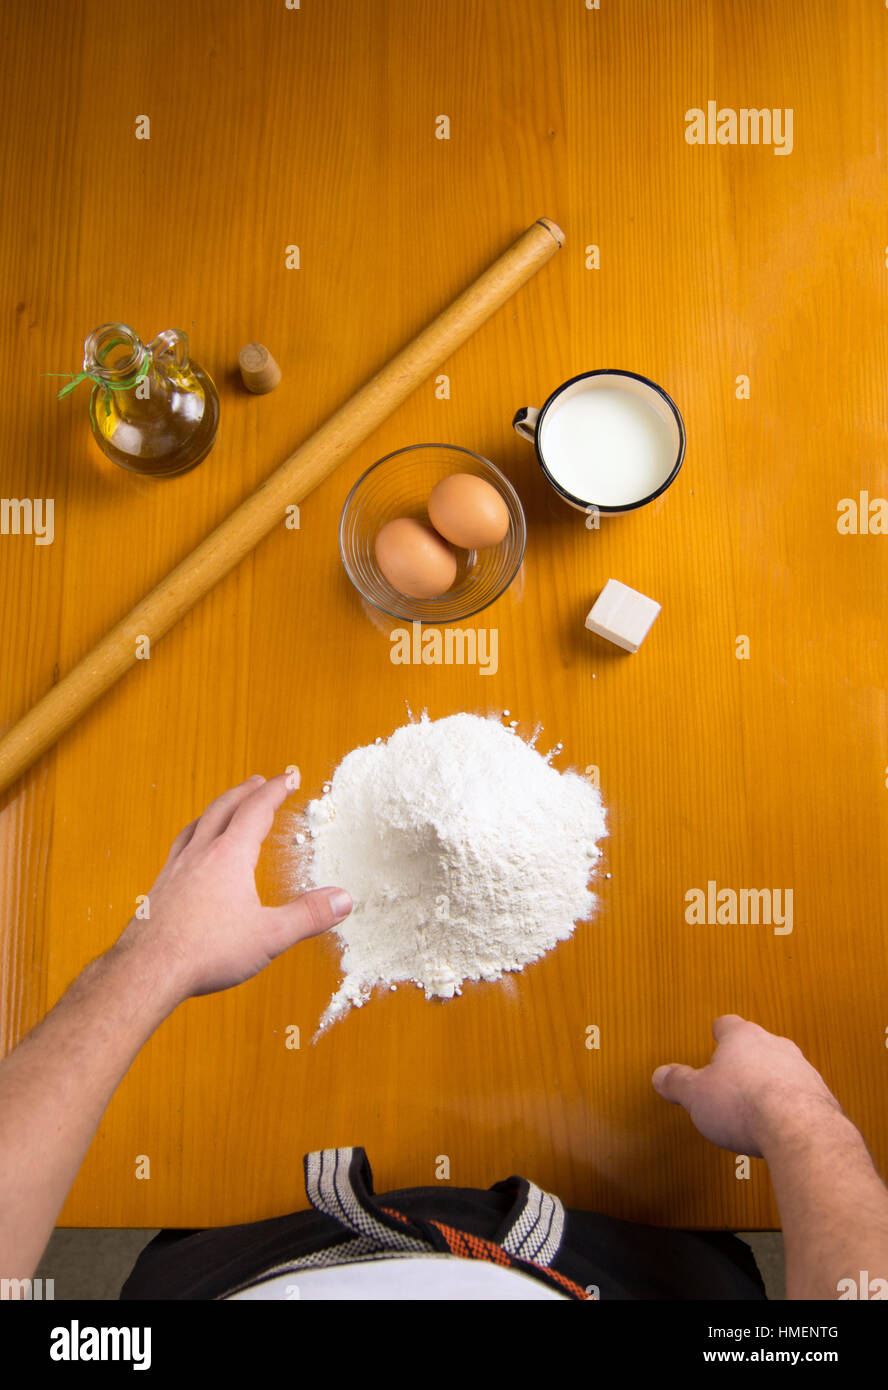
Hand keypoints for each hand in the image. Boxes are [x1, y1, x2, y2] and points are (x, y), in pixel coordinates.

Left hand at [113, 774, 351, 1002]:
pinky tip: (191, 854)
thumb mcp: (269, 936)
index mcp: (229, 856)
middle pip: (223, 809)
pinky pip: (178, 849)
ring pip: (196, 825)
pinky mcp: (160, 889)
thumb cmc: (205, 952)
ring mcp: (175, 870)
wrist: (148, 970)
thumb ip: (308, 916)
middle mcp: (200, 854)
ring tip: (223, 808)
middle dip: (245, 792)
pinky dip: (192, 837)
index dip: (275, 790)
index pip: (256, 810)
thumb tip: (343, 899)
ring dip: (215, 810)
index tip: (288, 776)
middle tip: (258, 781)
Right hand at [652, 1015, 842, 1156]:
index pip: (727, 1024)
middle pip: (758, 1044)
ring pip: (783, 1068)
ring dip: (771, 1082)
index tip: (716, 1033)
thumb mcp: (696, 1095)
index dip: (719, 1031)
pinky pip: (802, 1093)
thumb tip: (662, 1076)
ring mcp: (801, 1069)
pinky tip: (779, 1123)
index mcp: (742, 1038)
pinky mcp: (820, 1095)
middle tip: (733, 1074)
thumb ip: (678, 1083)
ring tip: (756, 1104)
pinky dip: (791, 1104)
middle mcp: (775, 1046)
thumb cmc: (746, 1106)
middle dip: (746, 1059)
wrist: (798, 1129)